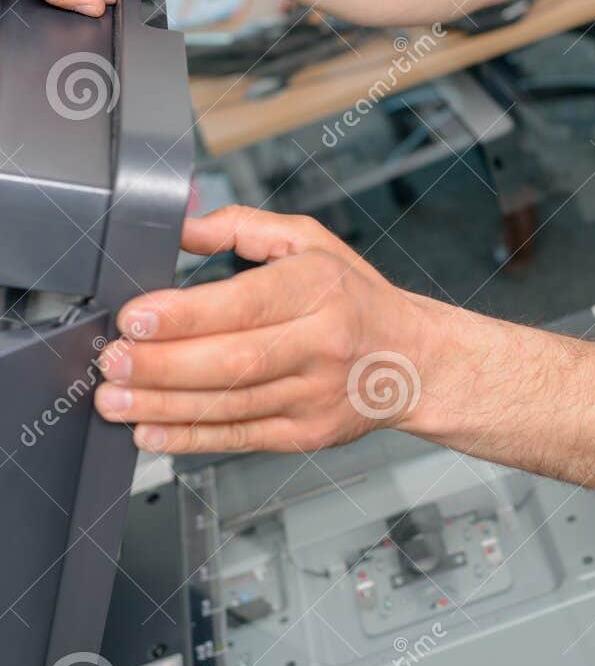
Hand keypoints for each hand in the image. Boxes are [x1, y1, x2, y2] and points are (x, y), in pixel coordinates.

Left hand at [93, 206, 431, 455]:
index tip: (134, 317)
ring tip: (113, 399)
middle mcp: (322, 344)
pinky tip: (150, 431)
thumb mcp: (311, 242)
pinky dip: (190, 438)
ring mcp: (315, 395)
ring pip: (230, 405)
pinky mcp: (307, 434)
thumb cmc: (356, 298)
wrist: (413, 362)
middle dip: (161, 365)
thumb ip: (242, 227)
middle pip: (232, 361)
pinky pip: (240, 438)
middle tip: (111, 361)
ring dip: (163, 405)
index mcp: (319, 290)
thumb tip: (181, 227)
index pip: (245, 304)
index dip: (184, 315)